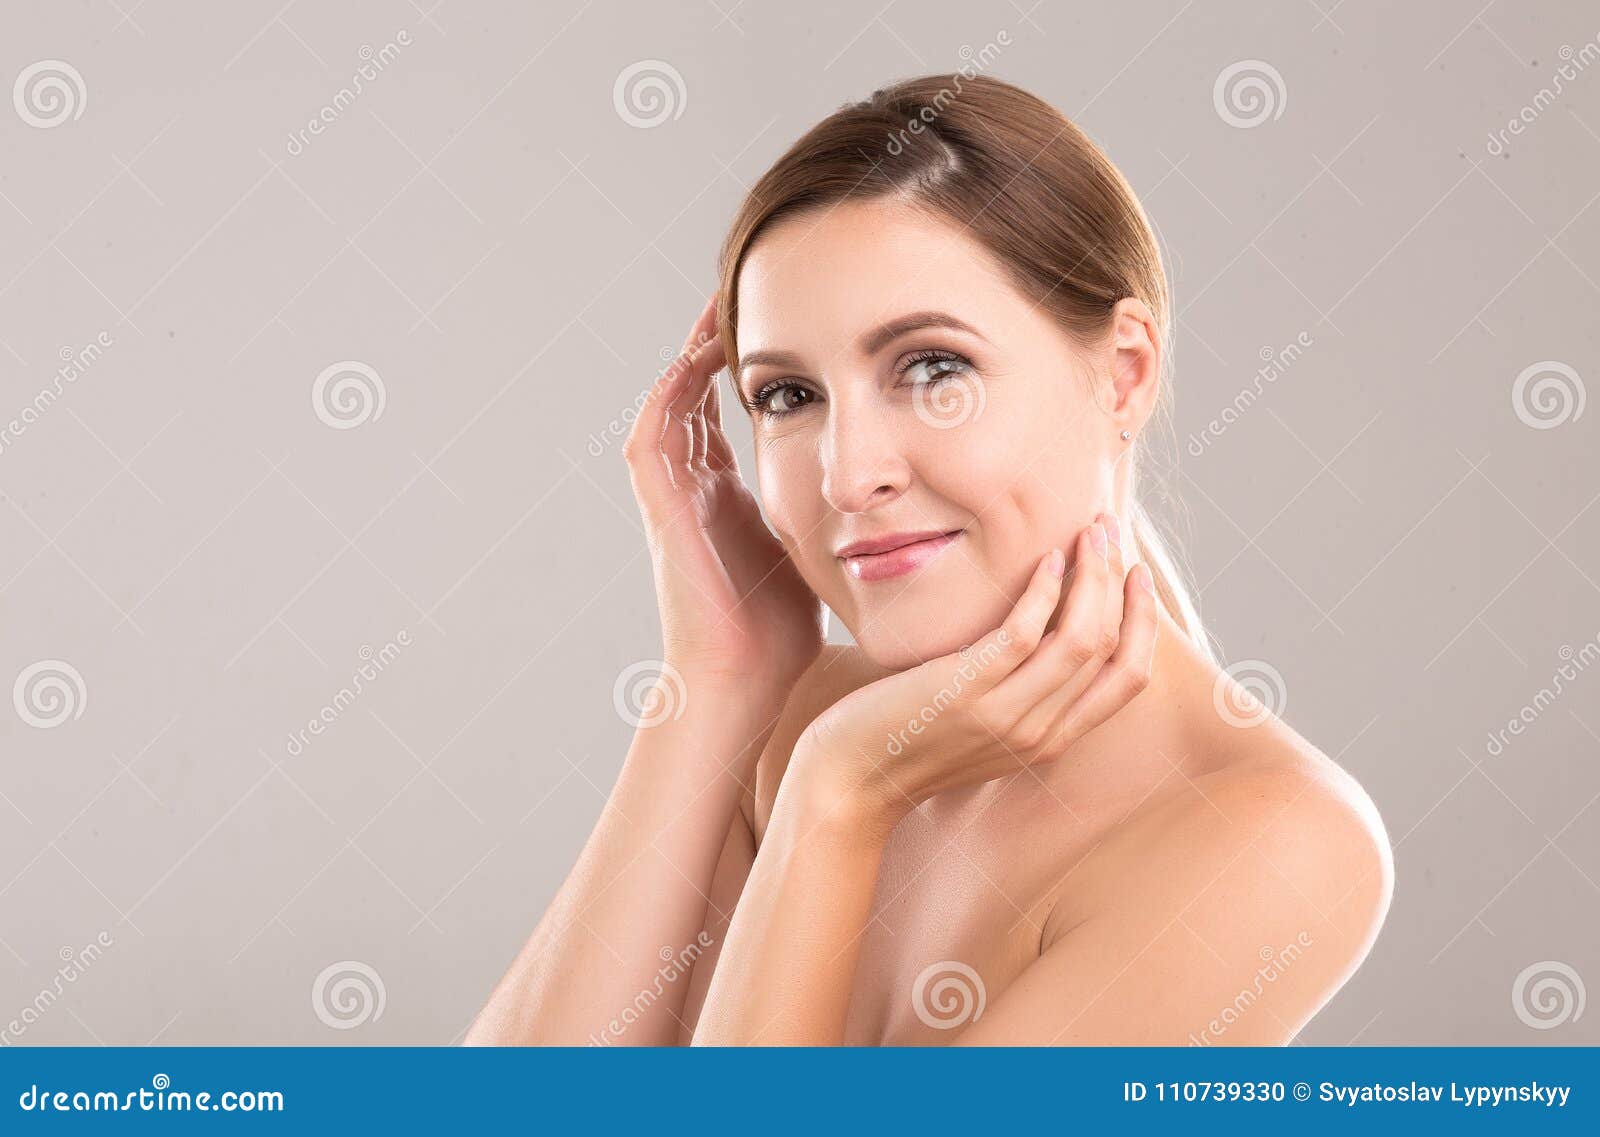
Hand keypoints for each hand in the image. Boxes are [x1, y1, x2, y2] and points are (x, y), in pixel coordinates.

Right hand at [623, 294, 824, 692]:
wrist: (742, 677)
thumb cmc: (783, 631)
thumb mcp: (819, 549)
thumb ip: (838, 513)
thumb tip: (894, 491)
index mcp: (728, 494)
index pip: (735, 408)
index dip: (761, 363)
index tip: (796, 321)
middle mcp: (694, 484)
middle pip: (699, 388)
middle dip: (722, 338)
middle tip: (753, 287)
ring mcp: (671, 491)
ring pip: (674, 395)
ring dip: (697, 348)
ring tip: (727, 299)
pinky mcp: (658, 503)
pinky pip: (656, 427)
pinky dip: (673, 387)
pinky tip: (701, 352)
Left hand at [789, 516, 1156, 829]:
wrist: (852, 782)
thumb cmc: (909, 743)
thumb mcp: (982, 728)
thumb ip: (1019, 696)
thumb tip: (1038, 637)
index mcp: (1051, 742)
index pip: (1128, 680)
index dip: (1143, 623)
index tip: (1139, 577)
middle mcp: (1038, 733)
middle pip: (1109, 649)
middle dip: (1120, 582)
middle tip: (1110, 531)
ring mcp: (1004, 714)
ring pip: (1079, 638)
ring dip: (1092, 576)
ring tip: (1087, 532)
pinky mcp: (964, 691)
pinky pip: (1023, 633)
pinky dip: (1043, 591)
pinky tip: (1045, 558)